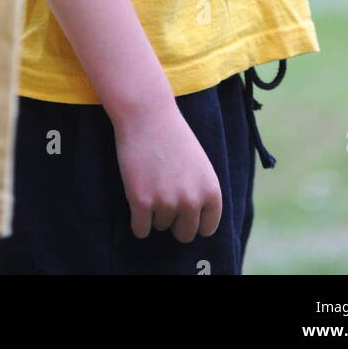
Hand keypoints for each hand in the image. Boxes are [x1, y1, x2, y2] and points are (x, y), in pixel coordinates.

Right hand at [112, 99, 222, 242]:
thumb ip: (201, 194)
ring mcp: (166, 203)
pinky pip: (141, 230)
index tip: (183, 209)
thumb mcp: (200, 165)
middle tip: (163, 196)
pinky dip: (137, 222)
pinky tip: (136, 200)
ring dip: (153, 211)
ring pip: (161, 226)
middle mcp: (192, 201)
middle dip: (174, 220)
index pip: (207, 229)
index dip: (193, 220)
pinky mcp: (142, 202)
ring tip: (149, 181)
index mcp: (211, 192)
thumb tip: (195, 226)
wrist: (146, 114)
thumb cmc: (172, 136)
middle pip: (184, 234)